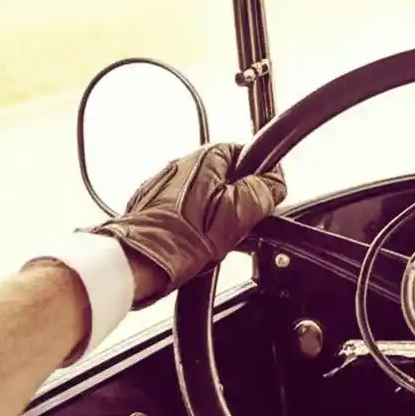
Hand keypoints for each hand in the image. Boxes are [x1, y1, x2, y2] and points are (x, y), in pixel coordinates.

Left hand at [89, 143, 285, 305]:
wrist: (140, 260)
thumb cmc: (182, 237)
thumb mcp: (240, 211)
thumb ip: (264, 190)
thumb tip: (275, 183)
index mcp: (205, 158)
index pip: (247, 154)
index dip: (260, 179)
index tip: (264, 200)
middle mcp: (182, 166)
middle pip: (227, 178)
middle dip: (238, 202)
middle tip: (241, 225)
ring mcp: (165, 187)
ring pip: (207, 198)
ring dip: (217, 217)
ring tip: (217, 240)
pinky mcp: (154, 208)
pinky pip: (187, 213)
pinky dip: (196, 226)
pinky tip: (198, 245)